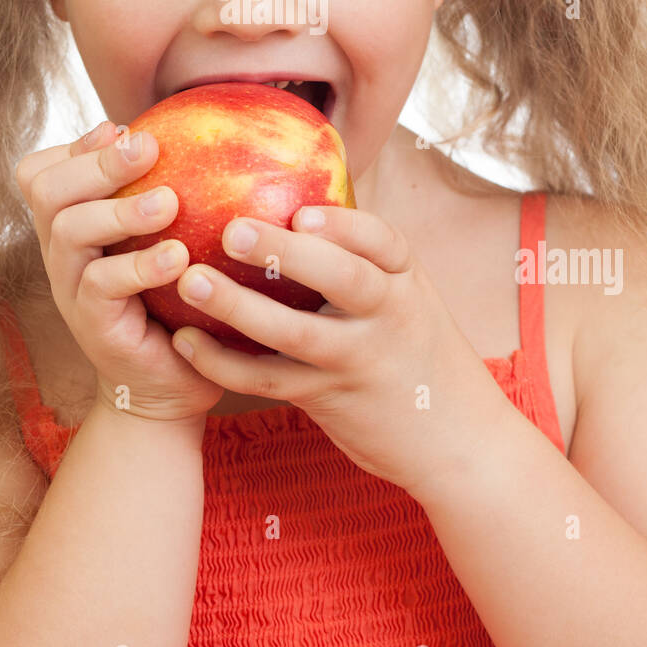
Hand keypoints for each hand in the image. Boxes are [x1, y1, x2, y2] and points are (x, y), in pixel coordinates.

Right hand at [15, 120, 223, 422]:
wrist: (168, 389)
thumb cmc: (174, 303)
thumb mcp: (165, 240)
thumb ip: (164, 194)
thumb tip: (192, 139)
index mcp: (72, 225)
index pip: (42, 172)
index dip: (76, 146)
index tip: (122, 130)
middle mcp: (62, 252)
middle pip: (47, 190)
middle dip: (96, 162)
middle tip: (147, 147)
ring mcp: (72, 290)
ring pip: (68, 230)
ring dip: (119, 209)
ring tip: (168, 202)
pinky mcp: (93, 326)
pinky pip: (101, 286)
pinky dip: (139, 265)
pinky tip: (177, 258)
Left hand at [167, 205, 510, 494]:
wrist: (459, 442)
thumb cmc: (420, 353)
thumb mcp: (410, 298)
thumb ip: (364, 261)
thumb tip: (294, 203)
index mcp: (407, 280)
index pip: (382, 241)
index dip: (341, 225)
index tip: (300, 212)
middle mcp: (389, 315)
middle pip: (341, 279)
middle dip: (286, 253)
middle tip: (231, 230)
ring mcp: (358, 360)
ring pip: (296, 334)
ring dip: (240, 307)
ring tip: (192, 281)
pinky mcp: (328, 398)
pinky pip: (269, 380)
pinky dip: (223, 362)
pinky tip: (186, 341)